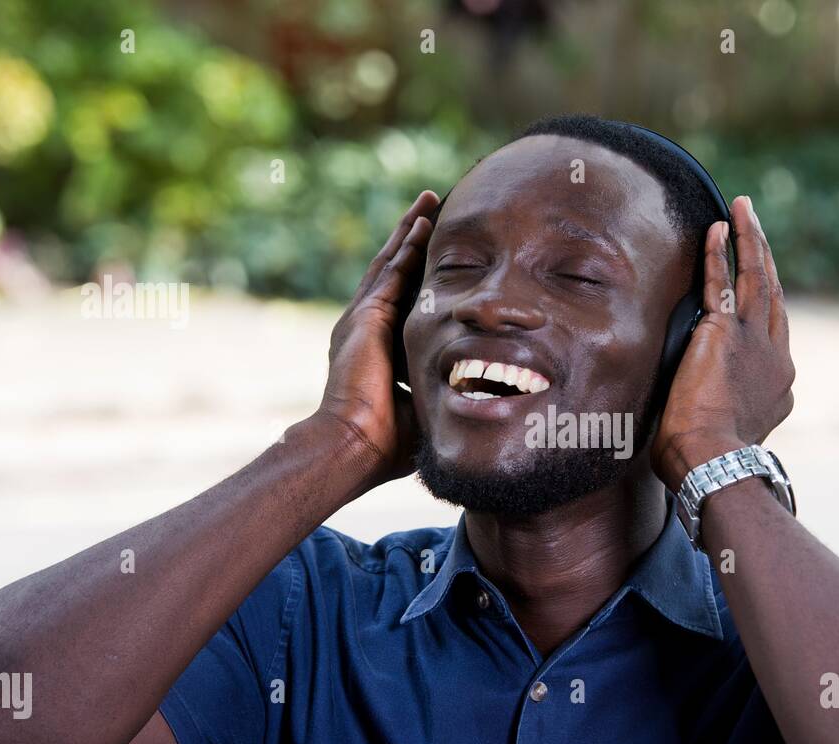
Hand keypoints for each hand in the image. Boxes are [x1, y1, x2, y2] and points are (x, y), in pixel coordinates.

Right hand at [313, 190, 439, 488]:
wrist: (355, 446)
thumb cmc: (389, 443)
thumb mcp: (424, 406)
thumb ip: (444, 390)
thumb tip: (482, 392)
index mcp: (377, 348)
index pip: (401, 299)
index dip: (416, 272)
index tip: (437, 250)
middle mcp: (365, 328)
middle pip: (392, 272)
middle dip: (411, 240)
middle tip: (430, 208)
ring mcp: (361, 320)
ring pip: (390, 263)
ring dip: (410, 232)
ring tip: (428, 203)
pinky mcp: (365, 319)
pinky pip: (390, 274)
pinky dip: (406, 247)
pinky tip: (421, 224)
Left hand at [651, 195, 795, 490]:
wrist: (711, 461)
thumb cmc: (707, 463)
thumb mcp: (726, 435)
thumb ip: (721, 412)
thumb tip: (695, 415)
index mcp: (778, 385)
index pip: (774, 336)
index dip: (767, 306)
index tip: (757, 284)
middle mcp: (776, 358)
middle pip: (773, 296)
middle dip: (765, 258)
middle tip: (756, 227)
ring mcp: (755, 342)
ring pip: (758, 278)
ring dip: (751, 240)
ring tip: (744, 209)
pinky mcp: (725, 333)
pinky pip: (724, 281)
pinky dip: (721, 252)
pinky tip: (719, 226)